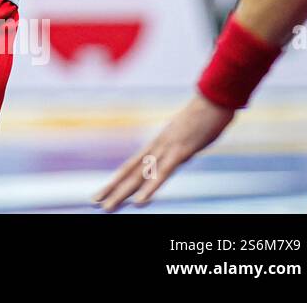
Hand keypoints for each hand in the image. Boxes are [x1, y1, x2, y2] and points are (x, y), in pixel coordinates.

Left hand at [92, 93, 235, 210]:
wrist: (213, 99)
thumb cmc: (203, 117)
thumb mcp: (186, 135)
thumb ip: (176, 147)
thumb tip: (173, 155)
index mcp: (157, 145)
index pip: (131, 166)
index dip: (116, 179)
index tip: (102, 192)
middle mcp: (156, 147)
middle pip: (130, 172)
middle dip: (112, 189)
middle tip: (94, 203)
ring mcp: (167, 149)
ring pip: (140, 175)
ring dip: (123, 193)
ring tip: (107, 207)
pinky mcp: (181, 151)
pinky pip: (163, 173)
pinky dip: (150, 188)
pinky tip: (139, 202)